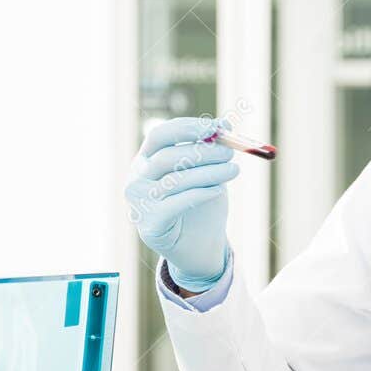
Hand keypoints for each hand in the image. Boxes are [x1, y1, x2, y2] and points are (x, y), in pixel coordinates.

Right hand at [126, 117, 239, 291]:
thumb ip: (210, 150)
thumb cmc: (199, 204)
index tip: (216, 128)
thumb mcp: (206, 172)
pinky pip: (178, 203)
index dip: (187, 129)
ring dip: (209, 172)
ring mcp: (139, 202)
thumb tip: (225, 124)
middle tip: (230, 152)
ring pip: (176, 180)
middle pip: (167, 157)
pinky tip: (218, 190)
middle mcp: (136, 179)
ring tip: (233, 170)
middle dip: (203, 152)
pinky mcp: (150, 224)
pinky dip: (200, 194)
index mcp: (145, 160)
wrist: (196, 246)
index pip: (160, 135)